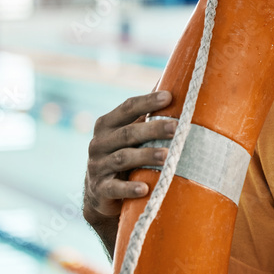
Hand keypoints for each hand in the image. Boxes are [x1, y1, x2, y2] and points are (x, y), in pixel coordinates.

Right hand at [84, 90, 175, 222]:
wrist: (100, 194)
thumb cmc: (123, 154)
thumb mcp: (129, 134)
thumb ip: (145, 113)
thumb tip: (171, 80)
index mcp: (107, 125)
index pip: (127, 108)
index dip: (147, 102)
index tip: (169, 96)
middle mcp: (99, 142)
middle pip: (128, 133)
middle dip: (153, 129)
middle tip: (176, 127)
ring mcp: (97, 166)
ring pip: (123, 158)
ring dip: (146, 155)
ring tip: (167, 155)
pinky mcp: (100, 189)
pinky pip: (114, 188)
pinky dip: (129, 188)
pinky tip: (145, 188)